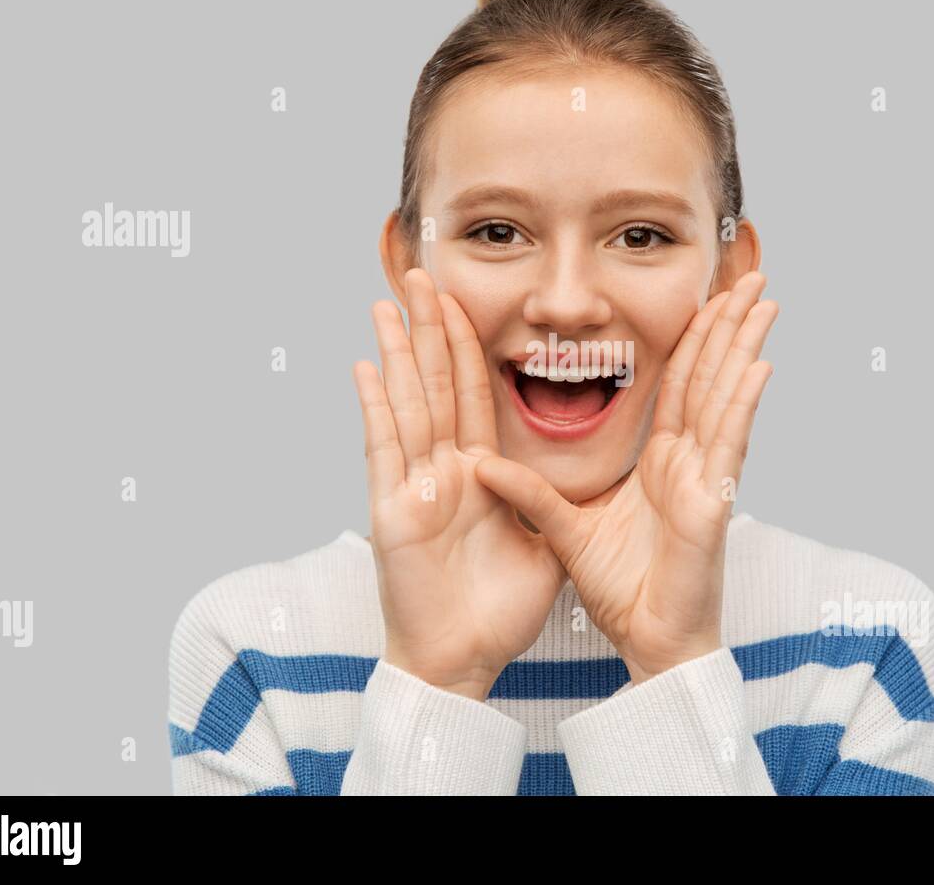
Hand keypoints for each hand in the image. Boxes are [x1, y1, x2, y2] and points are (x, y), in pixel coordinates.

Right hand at [353, 268, 566, 700]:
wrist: (463, 661)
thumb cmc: (498, 609)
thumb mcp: (542, 543)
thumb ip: (544, 499)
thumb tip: (567, 468)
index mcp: (480, 474)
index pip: (475, 395)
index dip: (470, 345)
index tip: (463, 299)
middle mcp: (444, 471)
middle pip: (435, 384)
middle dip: (429, 328)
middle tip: (420, 273)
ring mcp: (415, 488)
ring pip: (406, 405)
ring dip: (397, 352)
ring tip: (390, 300)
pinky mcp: (394, 514)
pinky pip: (385, 452)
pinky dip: (374, 409)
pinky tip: (365, 366)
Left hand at [474, 271, 777, 684]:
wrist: (649, 643)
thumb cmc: (622, 591)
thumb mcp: (565, 529)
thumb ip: (529, 492)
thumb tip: (480, 462)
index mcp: (659, 462)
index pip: (677, 385)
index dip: (691, 339)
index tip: (706, 296)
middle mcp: (688, 461)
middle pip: (710, 378)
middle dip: (729, 326)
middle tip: (749, 276)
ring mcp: (704, 479)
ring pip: (725, 398)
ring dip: (744, 346)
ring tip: (762, 299)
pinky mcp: (710, 504)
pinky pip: (726, 445)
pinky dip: (743, 404)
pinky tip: (759, 364)